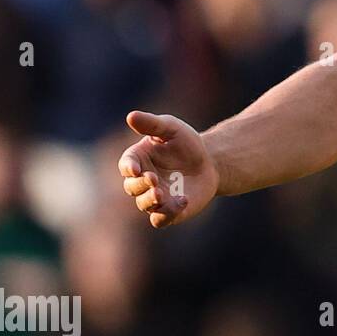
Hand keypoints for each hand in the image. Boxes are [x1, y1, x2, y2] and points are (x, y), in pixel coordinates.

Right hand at [117, 111, 219, 228]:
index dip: (128, 168)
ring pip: (144, 205)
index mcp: (138, 160)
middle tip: (152, 179)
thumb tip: (131, 116)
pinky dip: (167, 214)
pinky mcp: (169, 211)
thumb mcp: (171, 128)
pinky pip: (160, 219)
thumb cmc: (186, 143)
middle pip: (132, 188)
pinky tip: (183, 201)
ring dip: (150, 200)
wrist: (209, 162)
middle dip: (140, 185)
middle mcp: (142, 181)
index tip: (135, 169)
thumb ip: (152, 124)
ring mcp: (154, 198)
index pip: (126, 165)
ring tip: (160, 193)